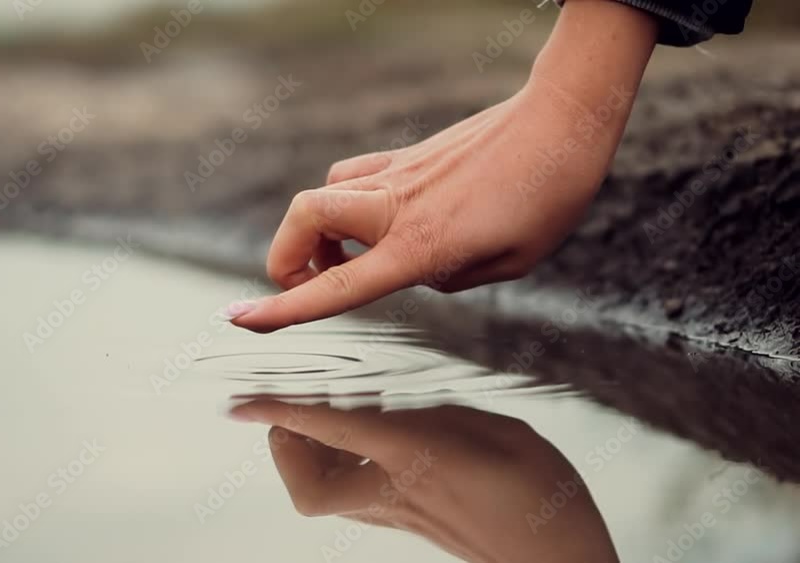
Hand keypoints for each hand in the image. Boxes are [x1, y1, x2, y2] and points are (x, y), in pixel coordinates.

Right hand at [229, 0, 656, 332]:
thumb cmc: (548, 197)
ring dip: (318, 234)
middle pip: (303, 219)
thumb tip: (421, 268)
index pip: (337, 287)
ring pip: (322, 196)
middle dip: (286, 258)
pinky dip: (347, 205)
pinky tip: (379, 219)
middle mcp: (397, 209)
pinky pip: (354, 178)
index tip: (240, 319)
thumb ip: (450, 276)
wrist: (563, 122)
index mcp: (422, 247)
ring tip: (349, 257)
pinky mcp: (406, 156)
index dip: (283, 309)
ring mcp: (397, 176)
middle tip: (311, 283)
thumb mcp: (508, 264)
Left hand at [231, 401, 619, 562]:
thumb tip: (396, 407)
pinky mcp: (406, 525)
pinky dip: (337, 466)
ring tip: (322, 420)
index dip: (282, 412)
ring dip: (307, 457)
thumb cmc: (544, 501)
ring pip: (322, 495)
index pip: (332, 431)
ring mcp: (398, 516)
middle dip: (284, 448)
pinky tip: (362, 442)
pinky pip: (350, 497)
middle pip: (308, 487)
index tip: (244, 401)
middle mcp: (397, 492)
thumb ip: (442, 414)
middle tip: (287, 412)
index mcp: (419, 457)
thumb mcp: (501, 432)